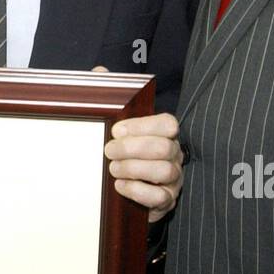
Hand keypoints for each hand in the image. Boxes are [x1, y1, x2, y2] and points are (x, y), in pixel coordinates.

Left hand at [92, 66, 181, 221]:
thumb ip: (110, 96)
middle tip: (108, 151)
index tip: (115, 129)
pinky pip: (160, 197)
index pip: (167, 123)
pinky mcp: (166, 201)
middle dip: (133, 149)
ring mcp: (173, 179)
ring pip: (164, 171)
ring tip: (113, 169)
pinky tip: (120, 187)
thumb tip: (99, 72)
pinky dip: (138, 191)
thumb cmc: (120, 151)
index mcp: (163, 133)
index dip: (142, 125)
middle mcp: (173, 154)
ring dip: (135, 169)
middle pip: (164, 147)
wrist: (121, 189)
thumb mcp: (113, 123)